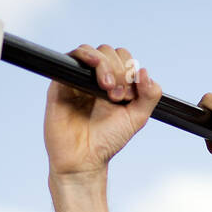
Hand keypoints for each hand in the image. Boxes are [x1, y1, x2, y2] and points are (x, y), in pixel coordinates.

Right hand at [45, 44, 161, 180]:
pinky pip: (72, 58)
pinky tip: (94, 65)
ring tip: (108, 88)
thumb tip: (145, 72)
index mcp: (115, 84)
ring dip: (106, 65)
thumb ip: (149, 96)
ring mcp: (78, 80)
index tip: (129, 95)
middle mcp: (95, 79)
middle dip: (119, 70)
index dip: (130, 70)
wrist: (83, 159)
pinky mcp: (61, 83)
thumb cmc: (107, 141)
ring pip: (93, 52)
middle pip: (109, 53)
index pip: (124, 59)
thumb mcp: (137, 118)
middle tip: (118, 96)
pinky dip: (85, 55)